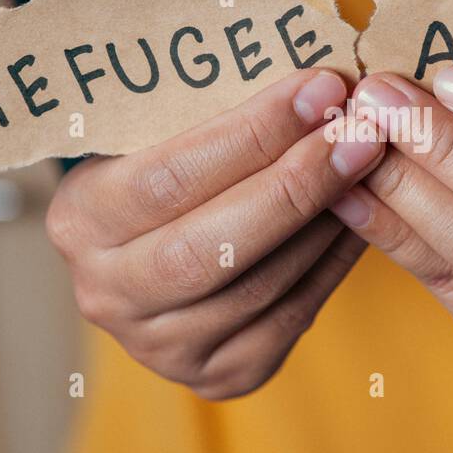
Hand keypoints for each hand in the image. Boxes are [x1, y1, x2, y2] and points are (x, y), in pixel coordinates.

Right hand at [46, 69, 383, 399]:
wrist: (148, 249)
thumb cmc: (167, 162)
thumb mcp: (158, 130)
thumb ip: (214, 105)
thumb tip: (314, 77)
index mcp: (80, 219)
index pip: (170, 176)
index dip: (253, 134)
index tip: (322, 88)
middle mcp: (108, 293)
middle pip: (211, 247)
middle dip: (297, 184)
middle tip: (361, 133)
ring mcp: (160, 347)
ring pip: (261, 286)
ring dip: (328, 220)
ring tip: (372, 164)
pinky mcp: (219, 375)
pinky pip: (292, 317)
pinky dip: (335, 262)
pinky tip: (364, 212)